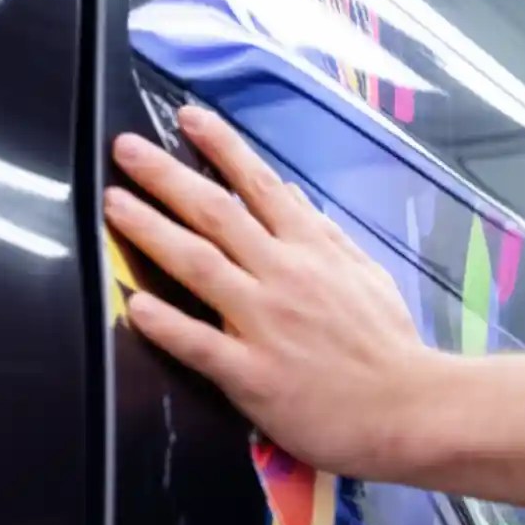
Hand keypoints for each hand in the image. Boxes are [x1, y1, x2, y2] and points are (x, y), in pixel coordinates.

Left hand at [104, 106, 437, 479]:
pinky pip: (201, 344)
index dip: (221, 147)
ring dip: (152, 230)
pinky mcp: (254, 375)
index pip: (259, 186)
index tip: (188, 117)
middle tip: (126, 148)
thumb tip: (291, 194)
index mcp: (313, 249)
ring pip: (199, 265)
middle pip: (216, 214)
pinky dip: (167, 323)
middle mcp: (284, 275)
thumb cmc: (388, 344)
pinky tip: (134, 304)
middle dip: (167, 176)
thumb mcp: (367, 274)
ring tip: (115, 203)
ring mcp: (267, 323)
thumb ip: (325, 234)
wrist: (410, 408)